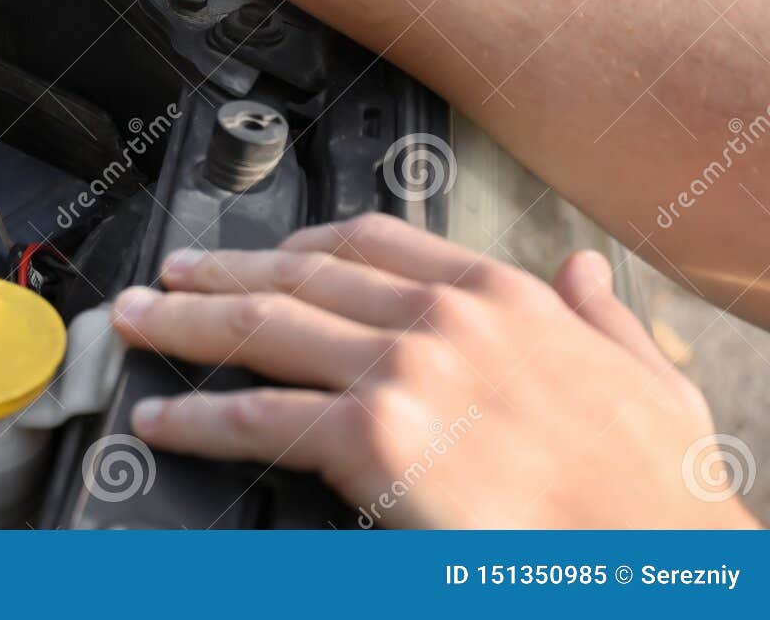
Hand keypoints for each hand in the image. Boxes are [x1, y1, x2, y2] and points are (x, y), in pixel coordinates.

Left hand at [111, 214, 760, 527]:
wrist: (657, 554)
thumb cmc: (655, 486)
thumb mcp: (648, 373)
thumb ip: (600, 313)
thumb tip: (584, 271)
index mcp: (498, 293)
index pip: (374, 239)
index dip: (301, 239)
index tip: (266, 248)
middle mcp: (439, 315)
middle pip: (297, 273)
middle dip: (221, 272)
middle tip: (169, 274)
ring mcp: (400, 369)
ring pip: (262, 329)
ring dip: (186, 323)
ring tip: (137, 322)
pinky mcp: (372, 437)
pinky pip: (261, 418)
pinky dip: (201, 417)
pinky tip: (164, 420)